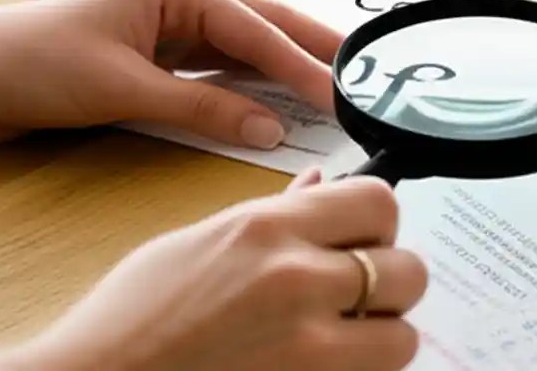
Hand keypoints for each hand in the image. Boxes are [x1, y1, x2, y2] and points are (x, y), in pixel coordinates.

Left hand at [0, 0, 341, 147]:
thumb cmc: (31, 64)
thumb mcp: (124, 89)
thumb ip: (203, 107)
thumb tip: (268, 125)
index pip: (253, 29)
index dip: (299, 64)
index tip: (338, 92)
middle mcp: (177, 0)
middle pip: (262, 22)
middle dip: (311, 45)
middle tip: (360, 70)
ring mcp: (168, 28)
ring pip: (244, 45)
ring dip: (285, 65)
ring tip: (334, 82)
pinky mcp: (156, 59)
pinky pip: (218, 70)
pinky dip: (251, 85)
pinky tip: (277, 99)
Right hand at [22, 171, 425, 370]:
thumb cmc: (128, 322)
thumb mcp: (197, 244)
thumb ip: (273, 214)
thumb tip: (322, 185)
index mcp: (266, 230)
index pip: (378, 200)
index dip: (377, 221)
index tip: (363, 237)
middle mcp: (294, 283)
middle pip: (408, 271)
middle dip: (390, 283)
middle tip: (356, 295)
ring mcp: (306, 351)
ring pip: (402, 338)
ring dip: (379, 340)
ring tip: (338, 340)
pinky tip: (317, 366)